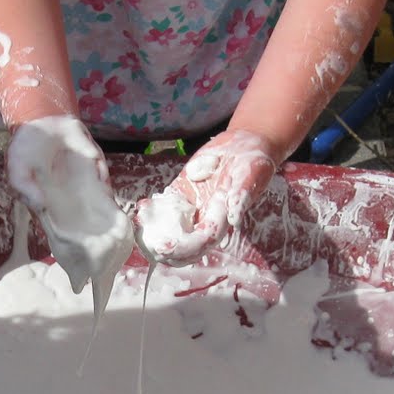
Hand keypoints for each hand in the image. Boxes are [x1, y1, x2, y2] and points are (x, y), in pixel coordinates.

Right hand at [6, 115, 132, 296]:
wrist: (42, 120)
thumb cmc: (24, 149)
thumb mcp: (17, 170)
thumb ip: (26, 190)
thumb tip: (41, 207)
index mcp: (50, 204)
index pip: (61, 232)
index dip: (69, 251)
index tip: (78, 272)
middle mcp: (69, 200)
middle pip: (84, 228)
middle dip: (94, 246)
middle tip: (103, 270)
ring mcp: (84, 187)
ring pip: (98, 214)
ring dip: (107, 232)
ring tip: (117, 254)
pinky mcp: (95, 173)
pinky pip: (106, 192)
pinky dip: (113, 207)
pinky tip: (122, 226)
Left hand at [135, 130, 277, 264]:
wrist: (245, 145)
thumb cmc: (254, 163)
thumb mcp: (252, 175)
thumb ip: (242, 196)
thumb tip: (234, 218)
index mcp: (221, 219)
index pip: (201, 241)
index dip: (184, 248)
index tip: (164, 248)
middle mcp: (204, 217)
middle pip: (183, 244)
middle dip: (164, 248)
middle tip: (146, 244)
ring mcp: (191, 205)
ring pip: (170, 228)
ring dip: (153, 231)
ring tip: (139, 224)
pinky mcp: (181, 191)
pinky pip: (164, 206)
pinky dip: (152, 210)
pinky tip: (142, 207)